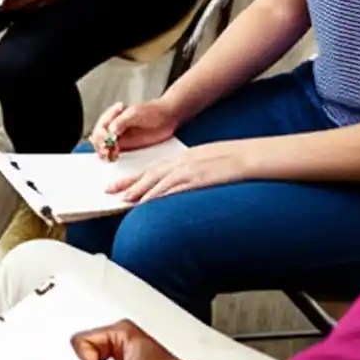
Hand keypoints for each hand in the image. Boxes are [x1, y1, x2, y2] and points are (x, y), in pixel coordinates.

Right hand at [88, 99, 180, 160]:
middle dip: (100, 145)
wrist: (167, 117)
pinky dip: (110, 156)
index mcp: (112, 115)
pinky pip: (111, 153)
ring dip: (103, 152)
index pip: (100, 127)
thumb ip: (121, 122)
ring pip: (102, 146)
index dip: (101, 135)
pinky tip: (113, 157)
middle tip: (107, 150)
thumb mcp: (135, 113)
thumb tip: (110, 132)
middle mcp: (112, 126)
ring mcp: (118, 137)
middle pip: (98, 138)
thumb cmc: (153, 111)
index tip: (108, 140)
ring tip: (110, 155)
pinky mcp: (124, 146)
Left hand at [109, 141, 251, 202]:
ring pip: (158, 181)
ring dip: (139, 191)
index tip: (117, 185)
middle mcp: (182, 162)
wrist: (249, 156)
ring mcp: (189, 170)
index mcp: (183, 157)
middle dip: (128, 183)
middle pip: (149, 173)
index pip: (152, 167)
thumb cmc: (231, 161)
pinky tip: (149, 203)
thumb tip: (176, 185)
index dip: (132, 177)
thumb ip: (188, 171)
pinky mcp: (198, 179)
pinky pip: (174, 188)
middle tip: (110, 192)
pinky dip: (159, 195)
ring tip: (124, 200)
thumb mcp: (204, 161)